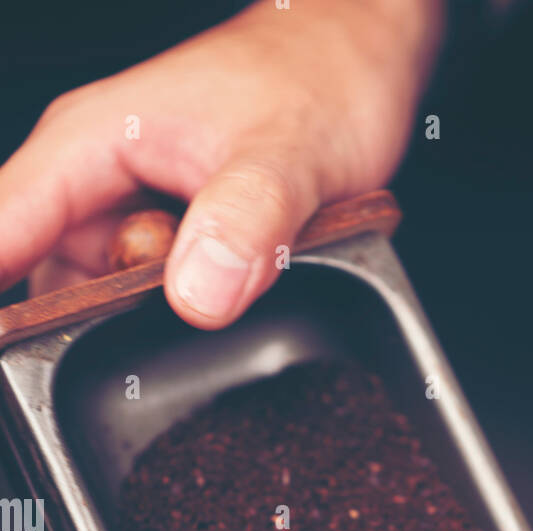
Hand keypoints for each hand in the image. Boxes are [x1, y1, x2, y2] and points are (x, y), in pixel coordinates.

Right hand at [0, 0, 443, 326]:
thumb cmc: (320, 78)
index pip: (3, 227)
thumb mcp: (288, 151)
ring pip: (111, 307)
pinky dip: (192, 315)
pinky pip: (158, 304)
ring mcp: (136, 219)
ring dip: (155, 325)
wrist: (364, 65)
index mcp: (90, 142)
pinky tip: (237, 296)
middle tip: (184, 315)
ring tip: (230, 284)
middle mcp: (99, 184)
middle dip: (97, 330)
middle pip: (51, 288)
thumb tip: (195, 295)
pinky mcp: (175, 248)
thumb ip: (244, 221)